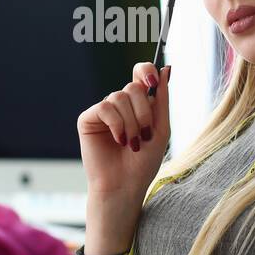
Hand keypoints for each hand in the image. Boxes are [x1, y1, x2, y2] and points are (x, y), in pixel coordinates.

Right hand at [77, 62, 171, 201]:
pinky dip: (116, 124)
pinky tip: (118, 140)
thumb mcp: (161, 129)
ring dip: (131, 123)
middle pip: (133, 87)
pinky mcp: (88, 119)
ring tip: (132, 144)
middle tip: (145, 136)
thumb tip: (166, 68)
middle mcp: (120, 104)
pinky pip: (105, 107)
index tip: (153, 82)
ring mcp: (104, 111)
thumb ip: (162, 99)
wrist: (124, 186)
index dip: (146, 71)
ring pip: (119, 97)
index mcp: (139, 104)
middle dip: (144, 112)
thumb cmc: (143, 163)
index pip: (140, 73)